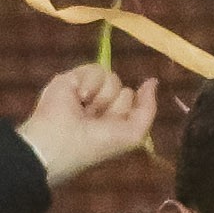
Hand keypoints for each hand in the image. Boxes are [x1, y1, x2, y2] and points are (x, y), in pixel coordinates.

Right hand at [15, 64, 157, 185]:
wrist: (61, 140)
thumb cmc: (97, 143)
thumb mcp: (133, 134)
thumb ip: (148, 108)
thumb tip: (152, 81)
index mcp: (111, 119)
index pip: (132, 102)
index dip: (126, 111)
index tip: (114, 125)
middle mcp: (99, 105)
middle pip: (123, 89)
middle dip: (114, 105)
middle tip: (96, 120)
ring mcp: (85, 90)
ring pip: (112, 78)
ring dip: (102, 97)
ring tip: (85, 110)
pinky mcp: (71, 78)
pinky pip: (96, 68)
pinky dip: (90, 84)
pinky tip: (79, 98)